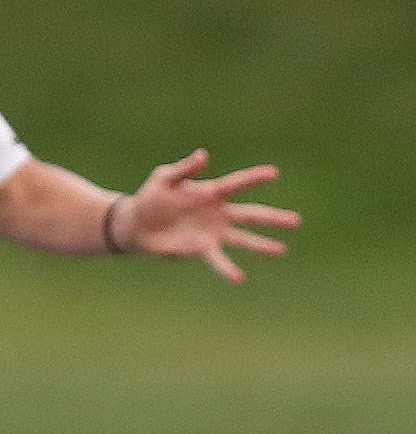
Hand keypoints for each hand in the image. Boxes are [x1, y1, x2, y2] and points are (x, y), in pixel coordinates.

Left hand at [118, 151, 295, 283]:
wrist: (136, 223)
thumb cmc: (152, 196)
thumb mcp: (164, 178)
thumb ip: (184, 169)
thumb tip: (203, 155)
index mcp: (211, 192)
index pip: (237, 184)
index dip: (254, 178)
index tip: (273, 173)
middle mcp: (219, 214)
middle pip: (250, 215)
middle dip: (272, 218)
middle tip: (296, 221)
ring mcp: (213, 233)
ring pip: (242, 239)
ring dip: (261, 245)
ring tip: (281, 250)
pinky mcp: (201, 249)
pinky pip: (217, 260)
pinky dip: (227, 269)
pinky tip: (239, 278)